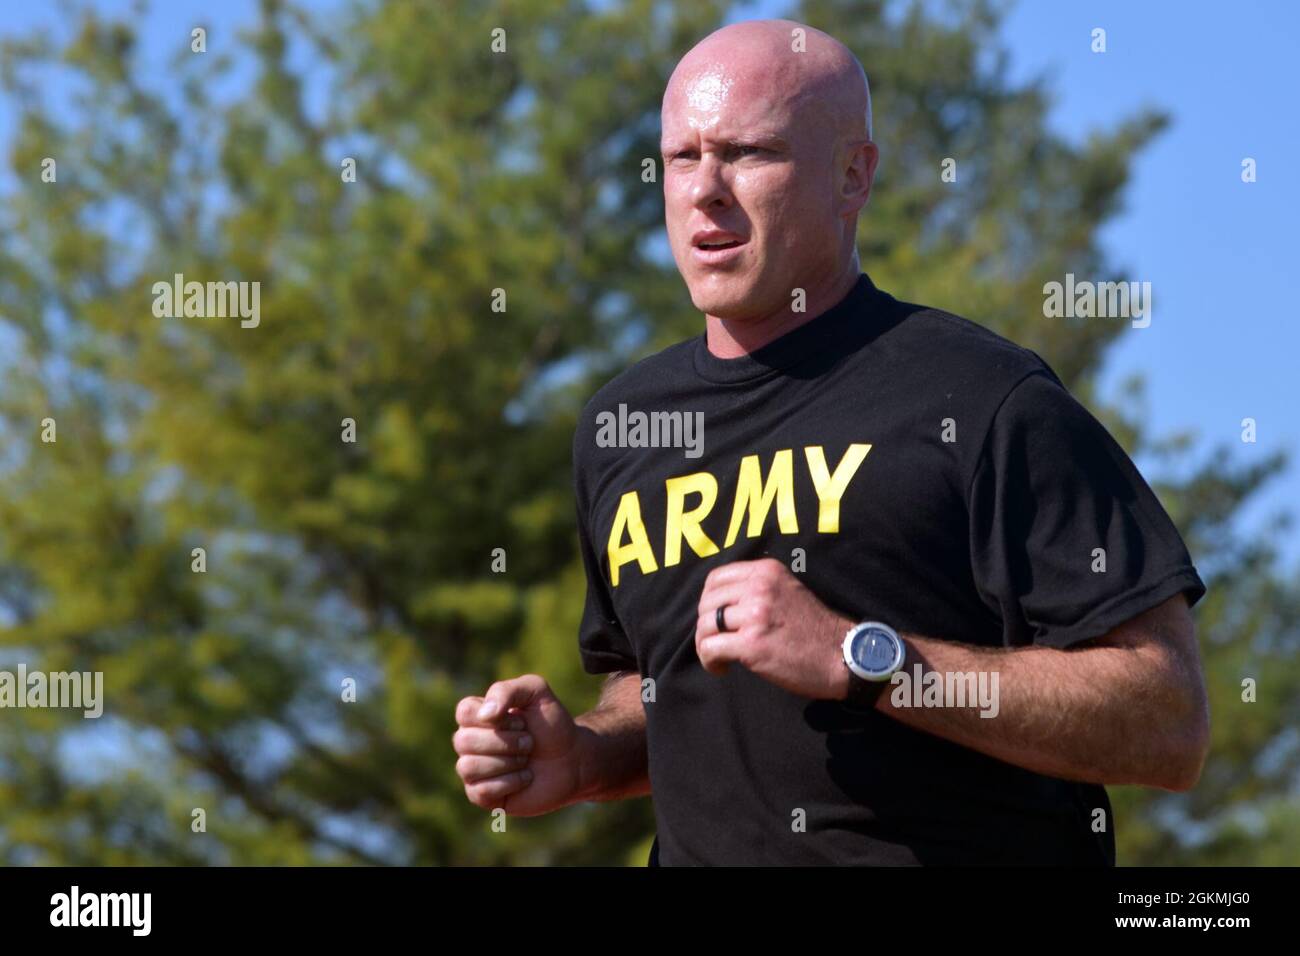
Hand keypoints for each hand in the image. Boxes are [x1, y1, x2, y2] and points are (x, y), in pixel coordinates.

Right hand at [453, 674, 582, 816]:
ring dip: (508, 763)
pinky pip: (480, 791)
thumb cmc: (551, 724)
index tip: (522, 721)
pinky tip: (525, 778)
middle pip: (464, 741)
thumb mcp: (536, 693)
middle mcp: (469, 742)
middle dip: (506, 742)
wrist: (572, 759)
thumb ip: (507, 690)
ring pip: (468, 767)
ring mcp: (473, 769)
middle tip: (529, 743)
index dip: (497, 718)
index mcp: (477, 715)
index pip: (464, 712)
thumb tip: (484, 714)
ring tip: (526, 760)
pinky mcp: (482, 795)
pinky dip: (510, 783)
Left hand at [695, 558, 853, 699]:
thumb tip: (721, 603)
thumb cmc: (815, 630)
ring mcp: (755, 615)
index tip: (716, 618)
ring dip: (705, 645)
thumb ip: (758, 589)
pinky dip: (710, 661)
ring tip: (719, 658)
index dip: (709, 600)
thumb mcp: (788, 591)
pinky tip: (722, 668)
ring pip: (704, 625)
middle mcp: (759, 588)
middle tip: (717, 642)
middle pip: (707, 602)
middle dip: (705, 625)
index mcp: (767, 572)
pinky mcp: (752, 644)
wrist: (842, 657)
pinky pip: (710, 648)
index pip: (716, 578)